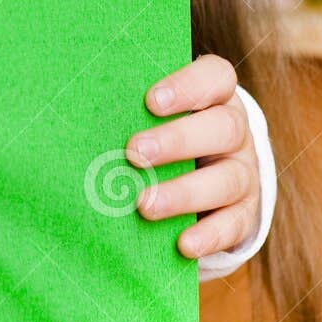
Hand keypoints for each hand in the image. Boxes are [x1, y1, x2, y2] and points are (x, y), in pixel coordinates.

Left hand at [125, 54, 260, 258]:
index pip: (216, 78)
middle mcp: (235, 131)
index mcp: (215, 96)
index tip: (150, 101)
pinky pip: (234, 224)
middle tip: (134, 152)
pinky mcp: (245, 214)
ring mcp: (244, 173)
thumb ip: (132, 111)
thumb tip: (76, 111)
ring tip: (145, 205)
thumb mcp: (156, 117)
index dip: (188, 86)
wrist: (208, 184)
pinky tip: (183, 244)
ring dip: (184, 192)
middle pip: (223, 127)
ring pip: (227, 179)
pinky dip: (209, 235)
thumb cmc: (165, 136)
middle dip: (177, 140)